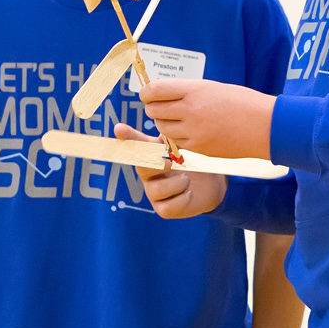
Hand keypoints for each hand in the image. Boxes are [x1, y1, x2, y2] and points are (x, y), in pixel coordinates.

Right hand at [112, 123, 226, 217]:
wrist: (209, 184)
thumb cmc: (191, 162)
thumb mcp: (183, 147)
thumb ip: (171, 135)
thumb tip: (163, 117)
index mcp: (150, 156)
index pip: (136, 145)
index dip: (128, 137)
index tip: (119, 128)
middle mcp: (147, 175)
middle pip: (142, 167)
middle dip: (160, 164)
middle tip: (174, 162)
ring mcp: (153, 193)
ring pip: (158, 190)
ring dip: (179, 183)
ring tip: (187, 178)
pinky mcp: (163, 209)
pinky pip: (169, 207)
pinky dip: (183, 199)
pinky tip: (189, 193)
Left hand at [139, 78, 274, 159]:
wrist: (264, 126)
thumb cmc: (241, 102)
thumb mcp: (212, 88)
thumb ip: (186, 91)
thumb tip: (161, 94)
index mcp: (194, 90)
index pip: (155, 90)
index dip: (147, 92)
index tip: (148, 94)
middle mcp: (191, 110)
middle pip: (154, 111)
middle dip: (155, 108)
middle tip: (162, 107)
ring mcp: (194, 132)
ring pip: (162, 128)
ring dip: (164, 124)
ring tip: (178, 120)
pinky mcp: (199, 148)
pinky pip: (176, 143)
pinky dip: (177, 138)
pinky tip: (189, 132)